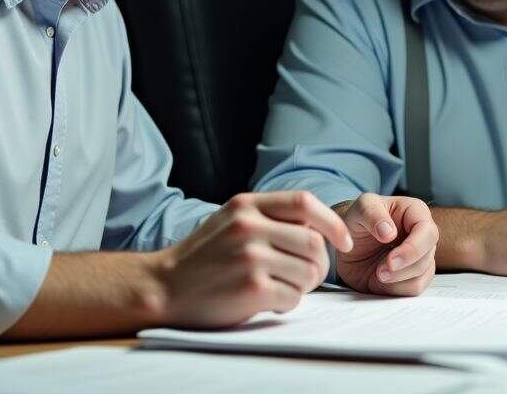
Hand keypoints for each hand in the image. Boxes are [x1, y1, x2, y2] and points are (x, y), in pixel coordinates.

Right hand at [155, 191, 352, 326]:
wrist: (163, 287)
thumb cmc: (203, 257)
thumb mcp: (232, 221)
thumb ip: (270, 216)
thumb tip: (320, 225)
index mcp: (246, 205)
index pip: (305, 202)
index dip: (332, 222)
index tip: (343, 240)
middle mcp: (249, 226)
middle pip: (314, 242)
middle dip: (319, 265)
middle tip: (304, 276)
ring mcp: (250, 257)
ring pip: (308, 272)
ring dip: (302, 286)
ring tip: (280, 288)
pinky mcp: (251, 288)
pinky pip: (294, 297)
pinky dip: (288, 303)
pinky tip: (269, 302)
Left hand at [333, 193, 436, 295]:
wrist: (348, 244)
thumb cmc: (358, 220)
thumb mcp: (360, 208)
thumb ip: (371, 213)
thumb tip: (389, 233)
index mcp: (415, 212)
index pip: (427, 232)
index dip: (413, 249)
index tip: (391, 260)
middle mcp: (423, 234)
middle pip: (427, 255)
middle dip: (404, 267)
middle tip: (380, 272)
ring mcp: (421, 256)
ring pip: (423, 275)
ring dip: (398, 279)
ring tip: (378, 273)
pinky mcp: (414, 276)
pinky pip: (414, 288)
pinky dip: (396, 289)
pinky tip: (381, 280)